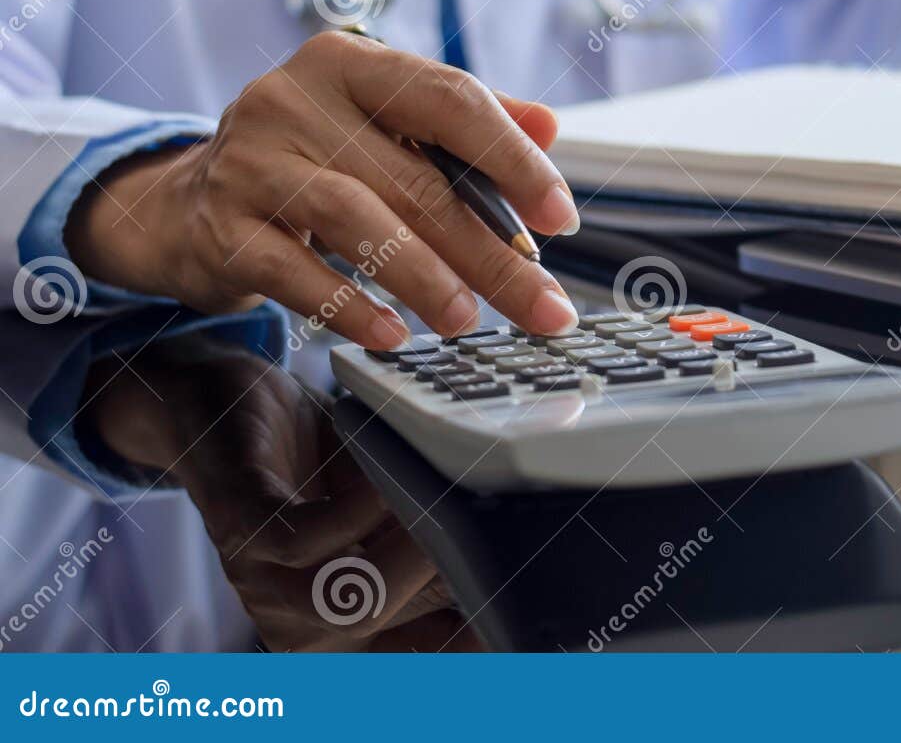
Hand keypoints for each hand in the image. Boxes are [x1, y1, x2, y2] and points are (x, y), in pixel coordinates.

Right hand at [65, 31, 580, 349]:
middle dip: (491, 251)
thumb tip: (549, 129)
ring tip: (467, 320)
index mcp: (352, 64)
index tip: (560, 217)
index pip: (450, 98)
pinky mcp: (220, 225)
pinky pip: (294, 270)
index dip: (513, 159)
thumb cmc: (314, 160)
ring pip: (357, 218)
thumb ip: (468, 124)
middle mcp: (296, 98)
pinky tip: (393, 333)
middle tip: (542, 304)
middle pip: (417, 178)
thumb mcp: (385, 126)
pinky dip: (350, 306)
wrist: (187, 201)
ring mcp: (251, 161)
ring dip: (424, 276)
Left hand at [81, 335, 481, 650]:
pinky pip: (301, 540)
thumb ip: (436, 532)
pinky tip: (388, 481)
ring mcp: (260, 580)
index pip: (422, 652)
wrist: (215, 404)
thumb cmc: (316, 457)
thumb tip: (520, 540)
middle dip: (448, 588)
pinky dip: (352, 516)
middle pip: (388, 630)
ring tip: (452, 508)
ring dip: (404, 556)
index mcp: (344, 626)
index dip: (473, 639)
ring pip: (344, 600)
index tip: (528, 609)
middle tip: (500, 536)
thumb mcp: (391, 503)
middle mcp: (299, 622)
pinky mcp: (239, 523)